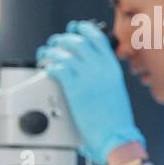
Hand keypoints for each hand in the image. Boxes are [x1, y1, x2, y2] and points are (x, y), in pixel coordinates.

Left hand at [36, 20, 143, 164]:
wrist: (117, 136)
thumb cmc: (116, 120)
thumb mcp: (115, 91)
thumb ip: (103, 78)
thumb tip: (88, 71)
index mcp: (113, 68)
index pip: (97, 38)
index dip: (83, 29)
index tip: (75, 28)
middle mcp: (101, 68)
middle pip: (78, 40)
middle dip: (62, 38)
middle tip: (55, 43)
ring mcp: (88, 77)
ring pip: (64, 51)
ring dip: (51, 50)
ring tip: (46, 54)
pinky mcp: (75, 88)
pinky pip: (57, 67)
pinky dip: (49, 64)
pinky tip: (46, 68)